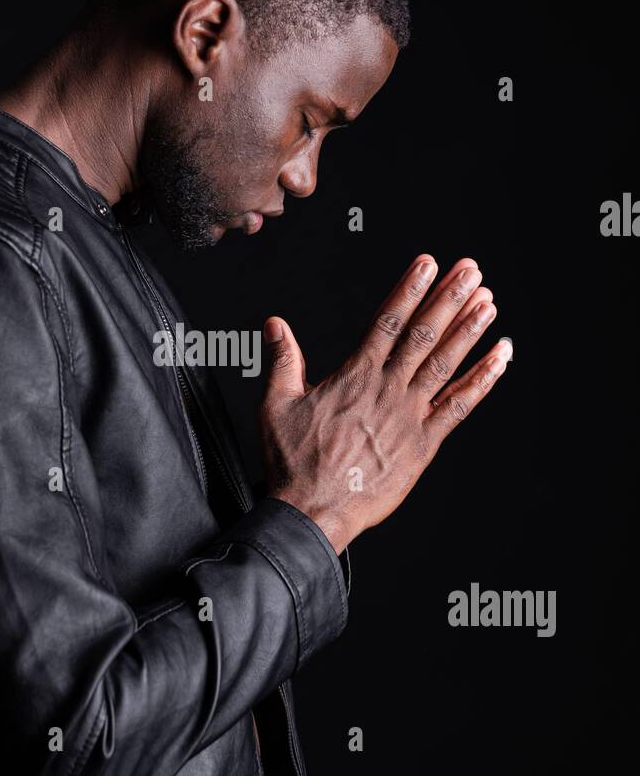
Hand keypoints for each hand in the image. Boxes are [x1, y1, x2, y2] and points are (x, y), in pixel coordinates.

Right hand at [259, 255, 510, 553]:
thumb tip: (275, 324)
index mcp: (355, 376)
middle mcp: (387, 390)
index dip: (410, 289)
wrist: (313, 511)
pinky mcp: (424, 445)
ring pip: (447, 364)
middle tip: (470, 271)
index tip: (428, 265)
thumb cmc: (294, 463)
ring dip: (469, 330)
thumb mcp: (275, 405)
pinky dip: (483, 380)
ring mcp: (410, 417)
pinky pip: (460, 407)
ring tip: (488, 301)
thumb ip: (282, 360)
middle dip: (449, 299)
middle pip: (425, 335)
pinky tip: (500, 357)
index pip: (388, 322)